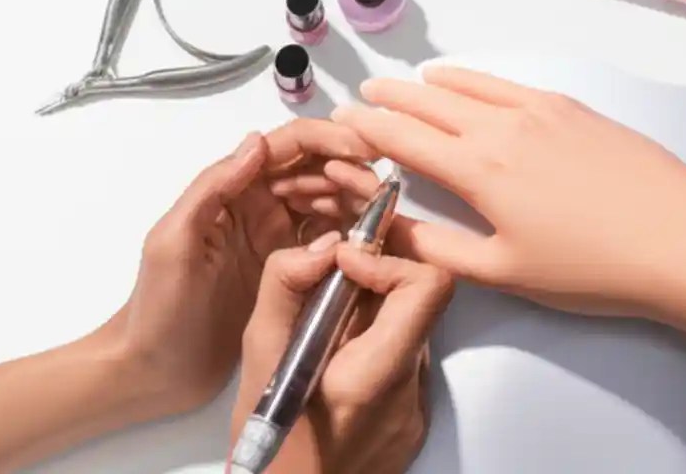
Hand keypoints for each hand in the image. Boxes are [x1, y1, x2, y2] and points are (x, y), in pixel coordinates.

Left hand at [100, 121, 375, 414]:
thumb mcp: (174, 241)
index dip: (327, 142)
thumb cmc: (158, 306)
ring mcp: (277, 240)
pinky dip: (351, 237)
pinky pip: (328, 242)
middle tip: (379, 198)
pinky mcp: (291, 273)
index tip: (364, 155)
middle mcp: (258, 206)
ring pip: (328, 204)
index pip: (286, 147)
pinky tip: (369, 246)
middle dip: (350, 172)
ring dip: (356, 202)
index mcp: (231, 189)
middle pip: (315, 170)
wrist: (155, 370)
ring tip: (380, 219)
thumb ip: (212, 188)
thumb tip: (260, 140)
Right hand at [231, 239, 451, 473]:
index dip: (391, 260)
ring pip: (408, 334)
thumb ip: (286, 287)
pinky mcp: (413, 425)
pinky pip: (404, 366)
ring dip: (372, 316)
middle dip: (374, 281)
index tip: (346, 265)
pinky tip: (335, 368)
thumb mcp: (258, 355)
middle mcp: (408, 392)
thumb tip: (325, 245)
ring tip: (324, 331)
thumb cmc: (266, 440)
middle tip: (329, 283)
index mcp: (374, 374)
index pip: (427, 288)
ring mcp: (415, 412)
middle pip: (415, 305)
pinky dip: (374, 350)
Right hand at [326, 66, 685, 316]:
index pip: (401, 138)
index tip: (339, 123)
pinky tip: (465, 81)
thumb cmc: (588, 268)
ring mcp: (538, 110)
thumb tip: (388, 227)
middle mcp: (499, 127)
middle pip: (426, 102)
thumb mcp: (503, 272)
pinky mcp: (570, 107)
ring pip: (466, 85)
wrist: (679, 240)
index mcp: (476, 169)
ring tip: (404, 84)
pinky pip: (505, 83)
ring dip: (426, 84)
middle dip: (387, 98)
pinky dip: (473, 78)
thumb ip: (438, 247)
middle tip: (360, 97)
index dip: (364, 129)